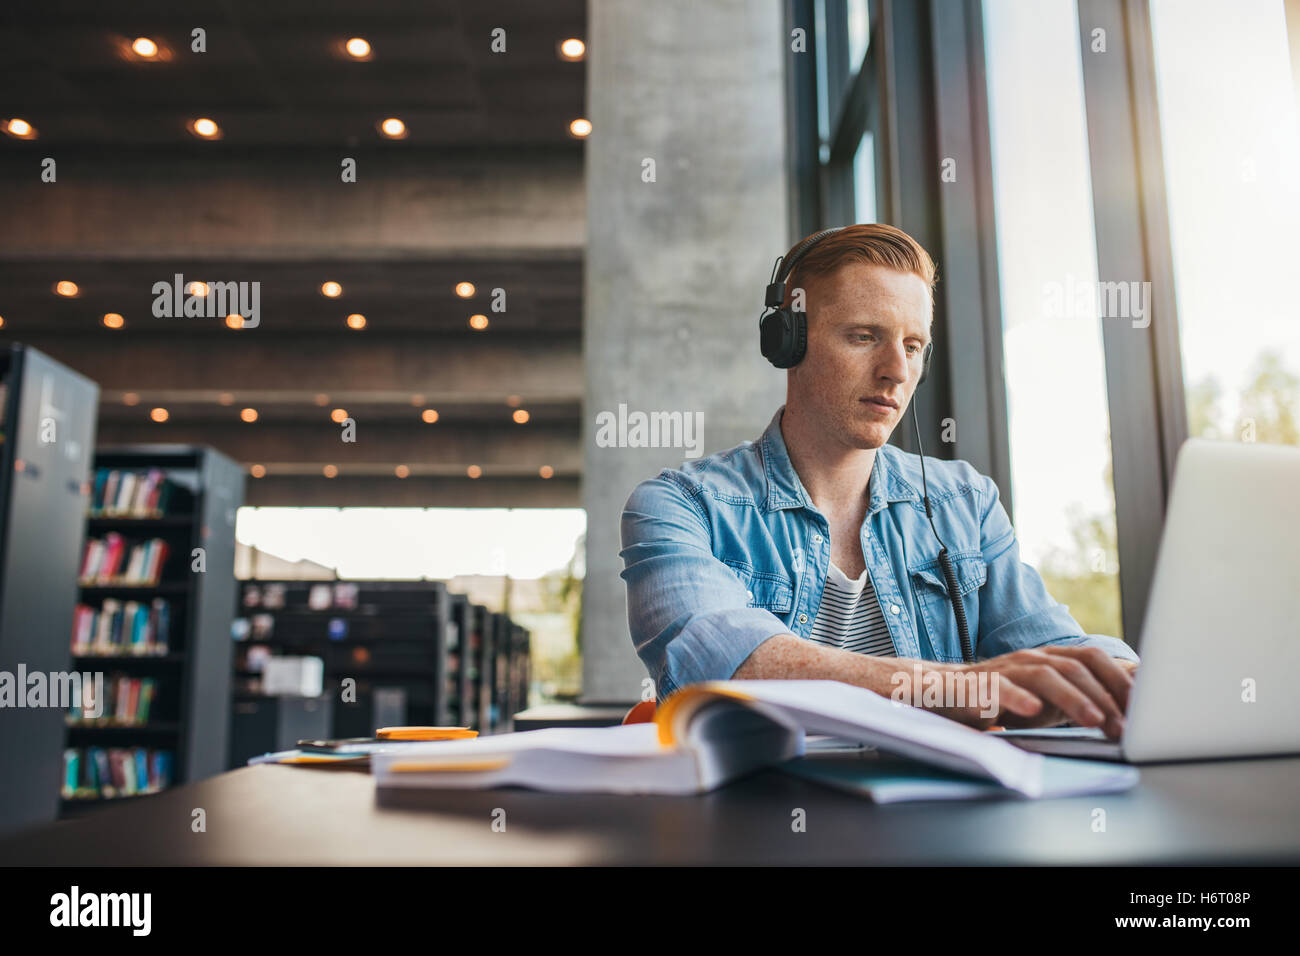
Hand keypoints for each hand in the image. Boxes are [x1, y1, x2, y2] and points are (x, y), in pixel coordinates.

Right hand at [931, 646, 1133, 737]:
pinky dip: (1019, 698)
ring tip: (1094, 721)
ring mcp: (1005, 670)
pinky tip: (1033, 711)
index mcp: (1049, 659)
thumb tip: (1127, 708)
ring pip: (1045, 675)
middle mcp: (1030, 659)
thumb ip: (1078, 699)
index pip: (1092, 659)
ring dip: (1074, 698)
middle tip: (1123, 727)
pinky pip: (1001, 688)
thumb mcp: (1045, 700)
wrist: (942, 693)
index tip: (1144, 707)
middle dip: (1104, 697)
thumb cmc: (1000, 700)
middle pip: (1075, 667)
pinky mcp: (978, 686)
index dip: (1120, 680)